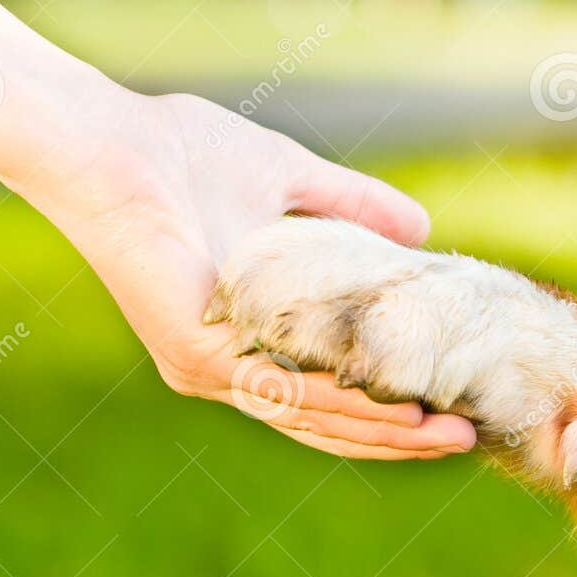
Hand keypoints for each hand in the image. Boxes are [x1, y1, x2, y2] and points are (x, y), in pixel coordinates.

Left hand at [18, 89, 478, 459]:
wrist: (109, 140)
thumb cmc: (182, 153)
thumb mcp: (290, 179)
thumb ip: (352, 206)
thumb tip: (424, 229)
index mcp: (239, 336)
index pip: (321, 390)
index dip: (386, 406)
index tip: (450, 405)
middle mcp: (220, 366)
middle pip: (323, 420)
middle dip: (398, 435)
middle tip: (467, 436)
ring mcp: (203, 366)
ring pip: (308, 416)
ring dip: (383, 431)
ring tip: (448, 433)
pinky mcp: (194, 352)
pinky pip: (279, 389)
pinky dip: (341, 402)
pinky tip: (394, 410)